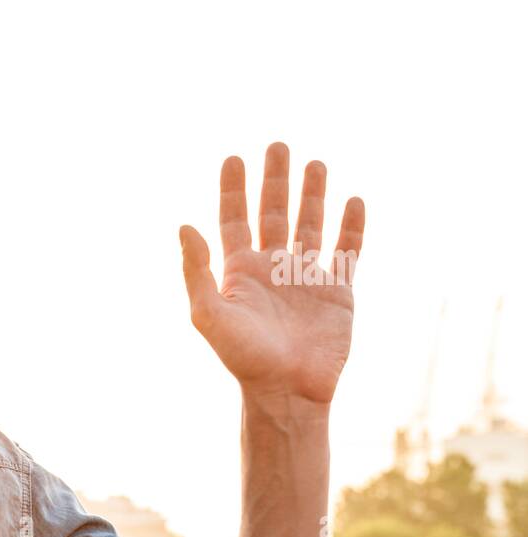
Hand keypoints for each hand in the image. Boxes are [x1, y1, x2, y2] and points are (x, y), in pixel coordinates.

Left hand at [179, 142, 364, 403]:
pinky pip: (347, 251)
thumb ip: (196, 270)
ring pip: (310, 225)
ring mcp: (306, 278)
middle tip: (278, 145)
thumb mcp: (209, 314)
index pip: (234, 219)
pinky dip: (351, 227)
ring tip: (315, 163)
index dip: (233, 189)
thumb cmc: (243, 357)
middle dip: (275, 181)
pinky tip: (353, 201)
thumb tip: (184, 226)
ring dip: (312, 195)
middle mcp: (272, 269)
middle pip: (273, 213)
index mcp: (239, 272)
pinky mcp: (337, 292)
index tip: (234, 157)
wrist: (286, 390)